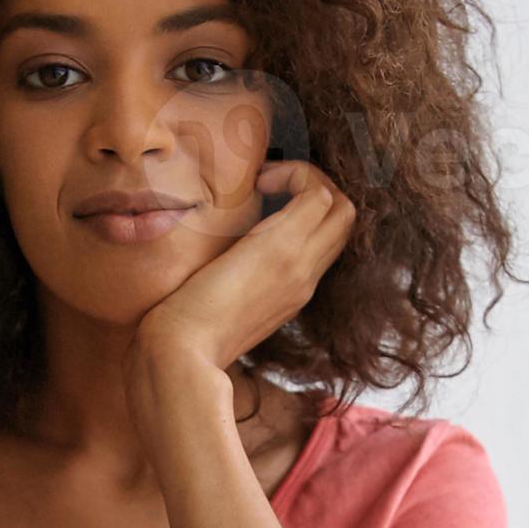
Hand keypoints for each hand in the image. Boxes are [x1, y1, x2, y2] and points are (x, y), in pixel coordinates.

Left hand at [132, 159, 357, 374]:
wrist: (183, 353)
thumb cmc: (188, 331)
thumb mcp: (224, 305)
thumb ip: (238, 282)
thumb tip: (223, 260)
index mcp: (293, 291)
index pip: (329, 240)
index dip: (310, 208)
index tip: (268, 198)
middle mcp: (307, 279)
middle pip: (346, 220)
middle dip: (317, 186)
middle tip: (272, 181)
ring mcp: (301, 266)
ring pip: (342, 205)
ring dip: (309, 177)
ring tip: (266, 180)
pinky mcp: (282, 250)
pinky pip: (317, 194)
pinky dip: (296, 174)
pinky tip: (259, 183)